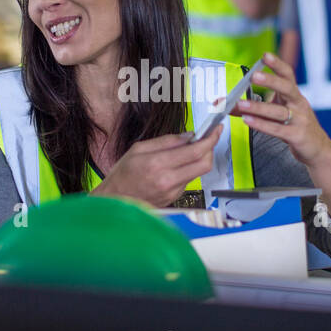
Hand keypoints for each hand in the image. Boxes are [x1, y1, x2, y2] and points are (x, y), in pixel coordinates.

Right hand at [91, 126, 222, 207]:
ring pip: (199, 172)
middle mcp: (168, 180)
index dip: (210, 138)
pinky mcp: (175, 198)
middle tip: (207, 138)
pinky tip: (177, 165)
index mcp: (158, 164)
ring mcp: (173, 192)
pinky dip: (188, 169)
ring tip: (188, 150)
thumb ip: (166, 141)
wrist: (114, 201)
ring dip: (199, 159)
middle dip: (210, 149)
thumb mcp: (138, 149)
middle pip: (205, 164)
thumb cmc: (122, 175)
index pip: (196, 150)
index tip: (216, 130)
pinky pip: (189, 180)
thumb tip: (188, 136)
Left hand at [232, 52, 330, 167]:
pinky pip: (278, 129)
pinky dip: (262, 125)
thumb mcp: (278, 112)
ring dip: (258, 107)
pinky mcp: (297, 135)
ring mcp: (300, 120)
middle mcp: (298, 104)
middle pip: (286, 88)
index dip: (277, 64)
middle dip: (271, 81)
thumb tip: (227, 104)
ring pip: (278, 111)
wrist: (317, 148)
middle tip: (254, 76)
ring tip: (241, 104)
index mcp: (294, 95)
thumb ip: (254, 107)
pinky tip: (249, 120)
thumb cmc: (296, 126)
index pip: (288, 75)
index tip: (265, 56)